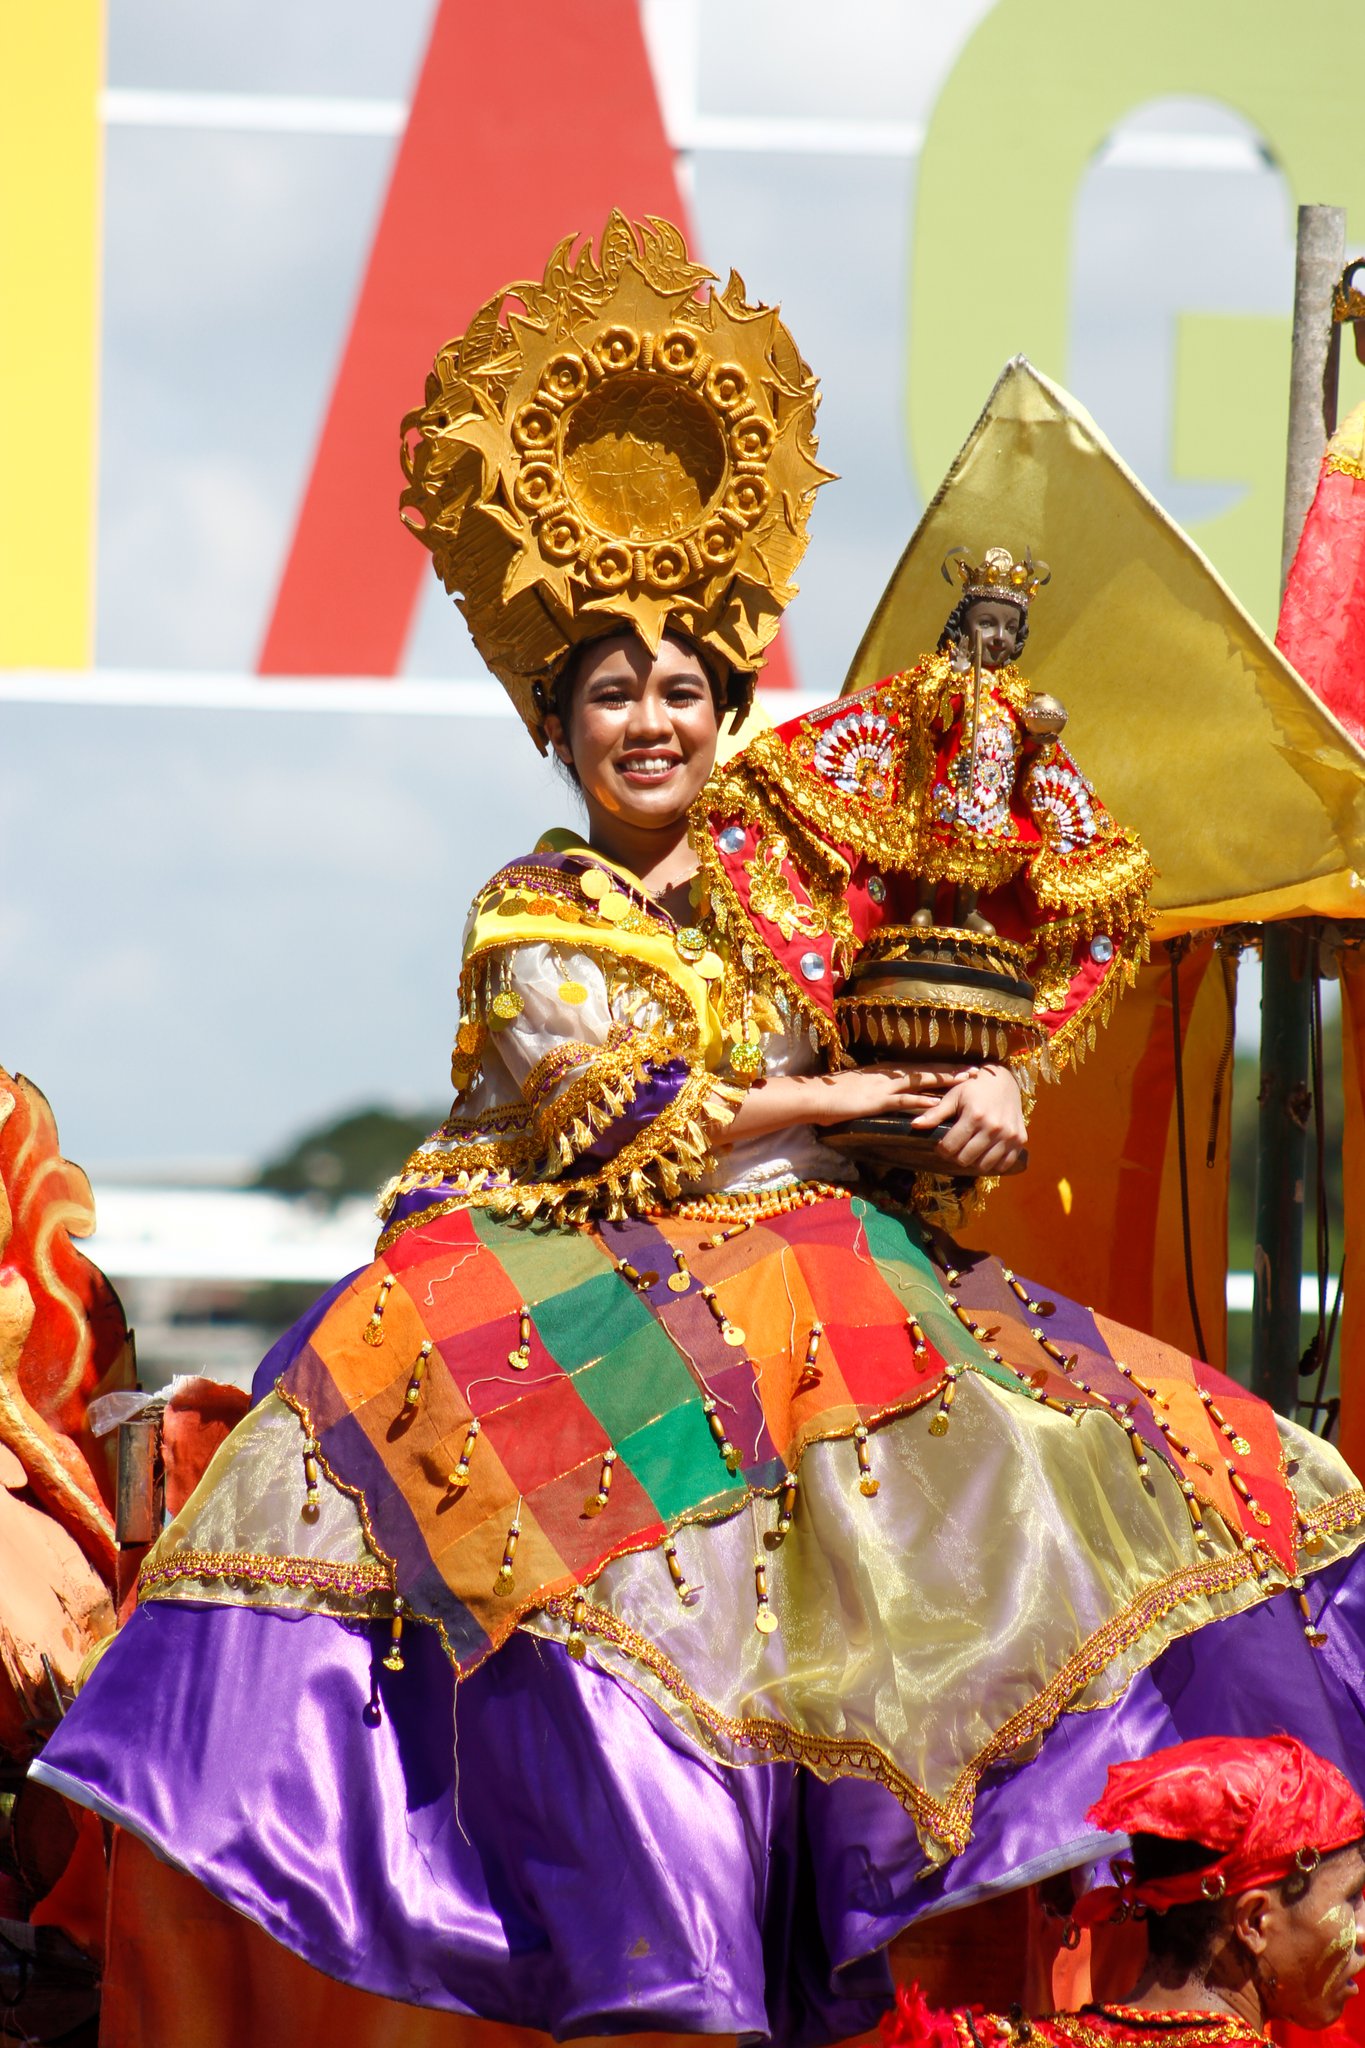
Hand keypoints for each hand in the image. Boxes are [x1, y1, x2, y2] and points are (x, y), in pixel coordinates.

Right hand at [803, 1061, 962, 1125]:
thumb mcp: (863, 1087)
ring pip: (922, 1080)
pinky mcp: (878, 1101)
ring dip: (946, 1080)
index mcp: (888, 1070)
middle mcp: (890, 1074)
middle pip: (928, 1069)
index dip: (945, 1066)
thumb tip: (896, 1095)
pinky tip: (939, 1105)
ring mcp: (885, 1086)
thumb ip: (881, 1090)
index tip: (965, 1065)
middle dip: (954, 1069)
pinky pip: (904, 1101)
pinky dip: (922, 1102)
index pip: (922, 1066)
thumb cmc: (835, 1094)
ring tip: (967, 1081)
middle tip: (978, 1070)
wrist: (815, 1096)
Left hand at [913, 1063, 1025, 1174]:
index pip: (951, 1147)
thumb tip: (914, 1125)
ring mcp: (1009, 1135)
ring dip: (973, 1161)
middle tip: (954, 1147)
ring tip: (969, 1149)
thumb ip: (935, 1113)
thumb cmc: (973, 1088)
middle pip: (965, 1159)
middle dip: (955, 1156)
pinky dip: (993, 1163)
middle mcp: (994, 1127)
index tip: (941, 1144)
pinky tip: (985, 1153)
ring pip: (984, 1165)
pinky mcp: (1020, 1140)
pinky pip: (1004, 1164)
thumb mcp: (953, 1096)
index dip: (941, 1149)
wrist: (1004, 1081)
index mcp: (975, 1115)